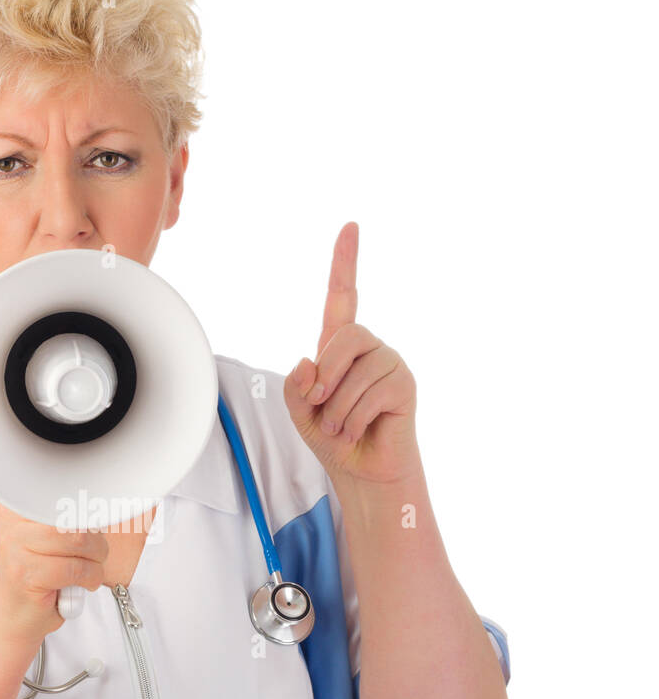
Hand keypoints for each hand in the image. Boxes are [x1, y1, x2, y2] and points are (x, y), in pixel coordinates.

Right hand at [0, 501, 108, 645]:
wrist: (12, 616)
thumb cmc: (36, 577)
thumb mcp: (49, 540)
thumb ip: (68, 520)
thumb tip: (103, 506)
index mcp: (16, 505)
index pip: (63, 492)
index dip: (86, 510)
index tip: (93, 525)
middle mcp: (11, 521)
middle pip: (73, 515)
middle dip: (95, 539)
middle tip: (94, 554)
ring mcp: (15, 547)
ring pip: (77, 540)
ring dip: (95, 559)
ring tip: (89, 569)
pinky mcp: (26, 573)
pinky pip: (76, 568)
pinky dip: (90, 577)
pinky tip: (84, 583)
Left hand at [283, 222, 420, 486]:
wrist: (361, 471)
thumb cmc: (333, 437)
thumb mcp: (301, 413)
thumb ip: (295, 388)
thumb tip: (305, 363)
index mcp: (340, 347)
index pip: (343, 297)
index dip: (345, 262)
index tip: (350, 227)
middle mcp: (369, 347)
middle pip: (345, 335)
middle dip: (325, 374)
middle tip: (318, 405)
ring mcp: (390, 363)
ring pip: (356, 372)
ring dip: (337, 408)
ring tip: (340, 426)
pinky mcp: (404, 384)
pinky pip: (372, 393)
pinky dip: (354, 418)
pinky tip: (357, 431)